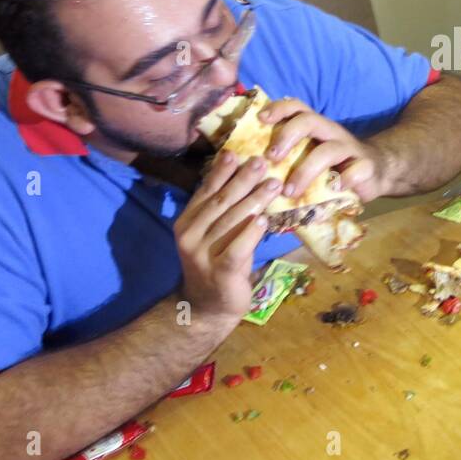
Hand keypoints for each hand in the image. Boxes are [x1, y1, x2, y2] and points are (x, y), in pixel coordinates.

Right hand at [174, 152, 278, 319]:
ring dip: (254, 200)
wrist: (207, 307)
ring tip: (273, 184)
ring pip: (231, 222)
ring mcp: (202, 255)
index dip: (221, 171)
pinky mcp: (220, 272)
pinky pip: (237, 248)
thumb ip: (225, 210)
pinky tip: (265, 219)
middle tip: (263, 162)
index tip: (237, 152)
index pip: (206, 191)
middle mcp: (190, 236)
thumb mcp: (216, 234)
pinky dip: (251, 232)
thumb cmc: (217, 263)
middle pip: (220, 202)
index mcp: (187, 222)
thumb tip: (247, 174)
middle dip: (243, 180)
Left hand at [257, 97, 388, 201]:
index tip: (261, 119)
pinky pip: (356, 170)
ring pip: (327, 151)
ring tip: (291, 191)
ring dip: (305, 171)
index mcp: (316, 127)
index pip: (297, 107)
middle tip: (271, 158)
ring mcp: (350, 148)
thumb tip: (250, 172)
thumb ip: (288, 160)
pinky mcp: (366, 166)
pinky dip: (344, 180)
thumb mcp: (310, 157)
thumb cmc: (333, 167)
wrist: (376, 172)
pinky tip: (334, 190)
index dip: (279, 108)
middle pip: (308, 121)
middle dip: (287, 137)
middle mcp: (331, 132)